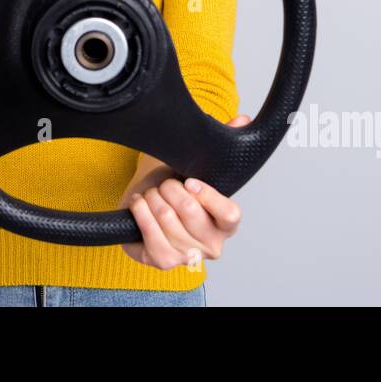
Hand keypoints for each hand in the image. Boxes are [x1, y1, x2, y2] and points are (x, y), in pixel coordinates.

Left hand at [119, 114, 249, 269]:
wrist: (146, 201)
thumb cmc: (176, 184)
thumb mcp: (198, 163)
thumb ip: (222, 141)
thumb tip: (242, 120)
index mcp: (226, 223)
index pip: (230, 214)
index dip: (208, 195)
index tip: (190, 180)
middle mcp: (211, 245)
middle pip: (189, 210)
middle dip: (169, 188)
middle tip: (164, 183)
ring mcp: (187, 256)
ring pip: (167, 220)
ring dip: (152, 199)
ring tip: (151, 194)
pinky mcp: (162, 261)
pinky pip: (151, 238)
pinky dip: (141, 214)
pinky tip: (138, 203)